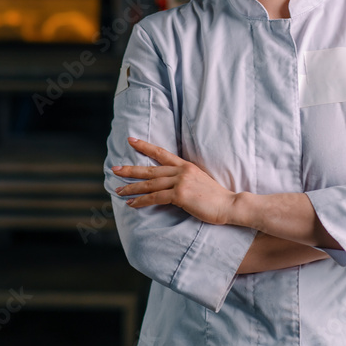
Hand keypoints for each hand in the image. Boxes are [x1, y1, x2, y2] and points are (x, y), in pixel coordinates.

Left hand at [111, 138, 236, 224]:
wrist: (230, 204)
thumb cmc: (217, 197)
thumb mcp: (200, 182)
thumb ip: (184, 180)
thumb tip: (170, 185)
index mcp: (186, 165)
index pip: (161, 152)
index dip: (145, 146)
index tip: (131, 140)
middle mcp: (181, 171)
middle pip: (150, 169)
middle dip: (130, 169)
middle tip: (115, 169)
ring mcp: (180, 182)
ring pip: (150, 184)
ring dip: (132, 188)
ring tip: (118, 190)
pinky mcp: (180, 195)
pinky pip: (155, 197)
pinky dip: (141, 201)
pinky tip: (132, 204)